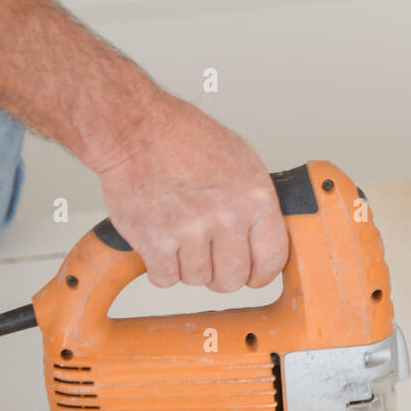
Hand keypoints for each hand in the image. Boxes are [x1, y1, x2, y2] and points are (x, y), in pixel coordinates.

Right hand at [91, 94, 288, 291]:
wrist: (137, 130)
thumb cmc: (186, 139)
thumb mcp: (243, 160)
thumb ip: (256, 202)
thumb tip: (266, 235)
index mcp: (254, 197)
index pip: (272, 258)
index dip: (261, 273)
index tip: (253, 275)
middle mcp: (226, 216)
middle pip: (233, 278)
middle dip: (221, 274)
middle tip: (210, 257)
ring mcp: (190, 231)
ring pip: (197, 280)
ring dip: (188, 267)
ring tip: (181, 237)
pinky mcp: (155, 241)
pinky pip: (165, 278)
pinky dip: (161, 268)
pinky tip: (162, 244)